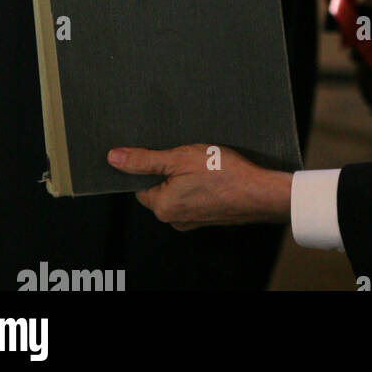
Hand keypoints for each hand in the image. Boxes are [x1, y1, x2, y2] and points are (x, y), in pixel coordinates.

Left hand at [107, 144, 291, 229]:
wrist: (259, 193)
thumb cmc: (222, 172)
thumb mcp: (181, 157)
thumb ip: (145, 159)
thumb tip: (112, 158)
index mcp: (162, 206)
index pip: (141, 184)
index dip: (150, 164)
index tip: (164, 150)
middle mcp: (173, 219)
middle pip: (160, 189)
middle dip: (171, 170)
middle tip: (188, 153)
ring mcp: (192, 221)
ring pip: (179, 193)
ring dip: (186, 177)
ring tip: (204, 161)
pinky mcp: (208, 217)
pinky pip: (195, 199)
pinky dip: (200, 186)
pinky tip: (214, 173)